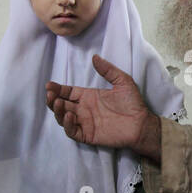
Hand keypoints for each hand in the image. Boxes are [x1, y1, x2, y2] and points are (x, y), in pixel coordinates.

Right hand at [46, 55, 160, 160]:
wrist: (142, 124)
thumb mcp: (123, 81)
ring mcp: (85, 123)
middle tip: (49, 94)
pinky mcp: (88, 135)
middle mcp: (84, 109)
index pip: (68, 92)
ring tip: (56, 103)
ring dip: (57, 111)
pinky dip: (68, 125)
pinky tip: (69, 115)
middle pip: (61, 104)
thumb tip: (95, 57)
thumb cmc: (133, 103)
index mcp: (89, 96)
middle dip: (52, 99)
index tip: (50, 85)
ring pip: (63, 118)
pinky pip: (73, 131)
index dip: (58, 89)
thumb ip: (108, 70)